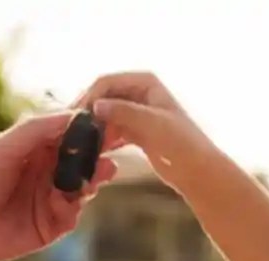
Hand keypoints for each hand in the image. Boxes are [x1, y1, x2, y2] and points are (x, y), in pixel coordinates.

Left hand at [0, 111, 116, 260]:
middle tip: (114, 154)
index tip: (109, 124)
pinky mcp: (49, 227)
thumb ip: (41, 128)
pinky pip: (71, 215)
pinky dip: (73, 208)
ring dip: (92, 181)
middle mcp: (44, 173)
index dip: (89, 131)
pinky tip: (67, 203)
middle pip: (82, 163)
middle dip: (98, 158)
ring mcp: (48, 201)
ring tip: (103, 174)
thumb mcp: (6, 145)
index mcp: (34, 149)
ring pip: (82, 189)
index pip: (70, 136)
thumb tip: (78, 114)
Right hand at [74, 72, 217, 189]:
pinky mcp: (135, 132)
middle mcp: (139, 93)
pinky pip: (112, 131)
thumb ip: (123, 112)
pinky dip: (103, 139)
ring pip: (106, 115)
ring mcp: (137, 113)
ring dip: (94, 127)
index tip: (74, 115)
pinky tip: (93, 151)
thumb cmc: (181, 143)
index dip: (89, 96)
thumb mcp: (152, 123)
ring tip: (79, 143)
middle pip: (104, 97)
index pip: (107, 82)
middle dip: (88, 112)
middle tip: (70, 131)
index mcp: (145, 83)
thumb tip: (95, 106)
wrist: (198, 171)